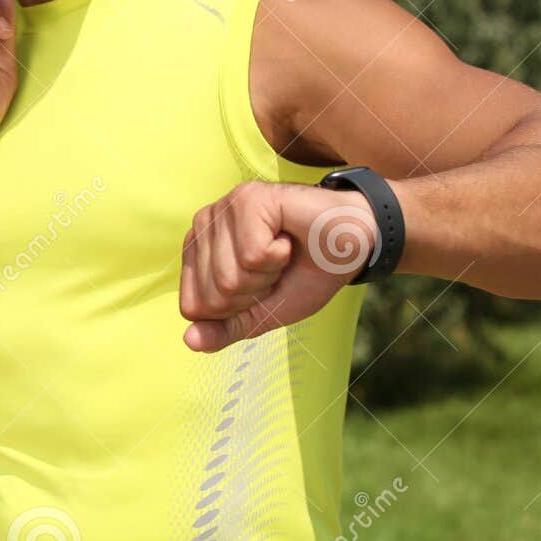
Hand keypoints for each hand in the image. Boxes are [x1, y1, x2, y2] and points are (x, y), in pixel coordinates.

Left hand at [178, 181, 378, 352]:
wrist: (351, 244)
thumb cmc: (305, 274)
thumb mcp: (263, 313)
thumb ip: (226, 328)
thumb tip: (189, 341)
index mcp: (198, 253)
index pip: (193, 308)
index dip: (237, 310)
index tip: (262, 286)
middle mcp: (203, 226)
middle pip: (212, 295)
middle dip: (254, 293)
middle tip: (276, 268)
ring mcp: (223, 209)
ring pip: (229, 277)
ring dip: (269, 274)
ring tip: (282, 252)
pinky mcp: (248, 198)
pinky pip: (252, 256)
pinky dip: (279, 257)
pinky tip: (287, 238)